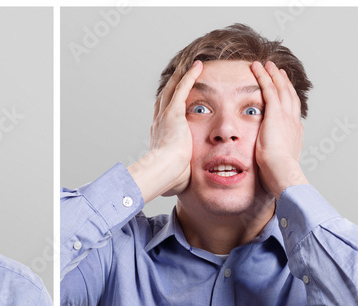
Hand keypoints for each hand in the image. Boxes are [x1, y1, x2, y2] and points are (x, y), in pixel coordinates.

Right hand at [128, 60, 204, 202]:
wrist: (163, 172)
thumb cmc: (169, 179)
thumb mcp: (175, 176)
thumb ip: (177, 176)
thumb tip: (178, 189)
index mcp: (159, 137)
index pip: (163, 117)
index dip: (168, 107)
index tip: (173, 102)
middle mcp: (159, 122)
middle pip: (165, 97)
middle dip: (172, 85)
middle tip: (178, 75)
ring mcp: (165, 116)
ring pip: (173, 89)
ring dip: (181, 76)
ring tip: (188, 65)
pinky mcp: (174, 112)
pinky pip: (183, 87)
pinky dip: (190, 75)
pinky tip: (198, 66)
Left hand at [251, 60, 306, 197]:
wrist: (283, 172)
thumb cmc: (278, 175)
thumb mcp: (279, 165)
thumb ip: (275, 160)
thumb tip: (269, 167)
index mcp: (295, 133)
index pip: (292, 112)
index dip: (289, 99)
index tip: (285, 91)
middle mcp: (293, 121)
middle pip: (289, 95)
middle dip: (284, 82)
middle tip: (279, 71)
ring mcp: (286, 116)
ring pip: (280, 88)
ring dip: (273, 74)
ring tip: (268, 65)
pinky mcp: (275, 113)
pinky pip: (268, 88)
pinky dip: (263, 76)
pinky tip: (257, 67)